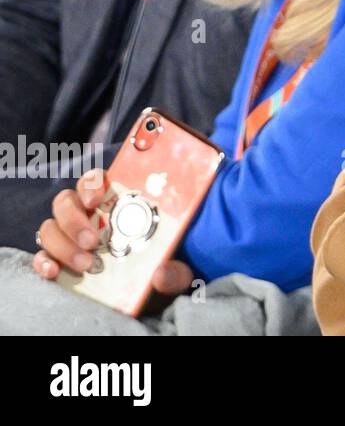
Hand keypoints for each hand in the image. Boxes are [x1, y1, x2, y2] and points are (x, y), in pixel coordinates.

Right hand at [32, 168, 193, 296]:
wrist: (150, 291)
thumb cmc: (162, 267)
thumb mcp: (176, 268)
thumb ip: (175, 271)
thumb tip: (162, 274)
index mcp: (115, 203)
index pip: (94, 180)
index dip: (91, 184)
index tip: (96, 200)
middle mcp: (88, 214)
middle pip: (66, 202)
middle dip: (74, 220)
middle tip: (92, 242)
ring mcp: (70, 236)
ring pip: (50, 227)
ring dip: (63, 244)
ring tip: (84, 263)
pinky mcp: (59, 258)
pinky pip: (42, 254)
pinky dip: (43, 261)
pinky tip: (53, 271)